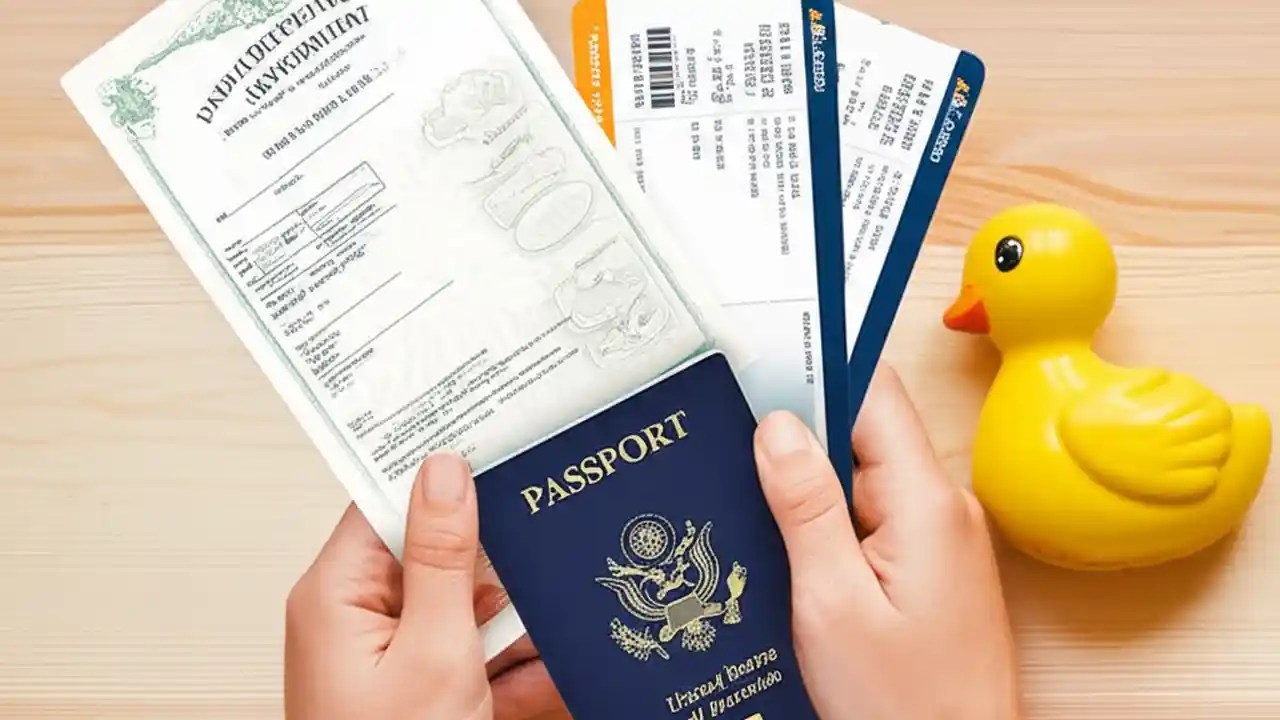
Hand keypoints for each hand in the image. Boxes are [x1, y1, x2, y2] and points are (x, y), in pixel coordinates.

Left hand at [285, 454, 564, 719]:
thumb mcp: (435, 653)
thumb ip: (444, 557)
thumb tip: (445, 470)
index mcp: (338, 593)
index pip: (386, 501)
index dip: (442, 476)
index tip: (495, 445)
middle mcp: (357, 616)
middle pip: (436, 553)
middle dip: (495, 566)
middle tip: (544, 552)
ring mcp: (390, 655)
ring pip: (465, 607)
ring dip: (510, 623)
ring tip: (545, 632)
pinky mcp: (417, 687)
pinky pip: (470, 653)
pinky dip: (506, 666)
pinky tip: (542, 674)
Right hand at [754, 367, 1020, 719]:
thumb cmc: (902, 707)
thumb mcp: (832, 604)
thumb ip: (805, 506)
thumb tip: (777, 425)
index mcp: (926, 504)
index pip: (873, 394)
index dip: (814, 368)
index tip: (757, 363)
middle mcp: (942, 509)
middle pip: (864, 431)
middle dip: (797, 431)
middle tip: (730, 442)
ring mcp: (938, 538)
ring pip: (861, 475)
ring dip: (807, 482)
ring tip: (749, 500)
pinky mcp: (928, 567)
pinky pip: (870, 516)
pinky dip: (826, 520)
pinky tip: (786, 546)